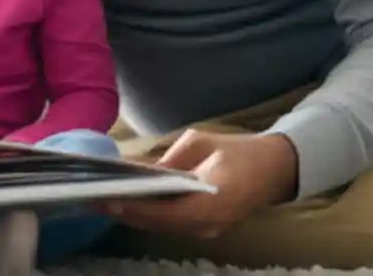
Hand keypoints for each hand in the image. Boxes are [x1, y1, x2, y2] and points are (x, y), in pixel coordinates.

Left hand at [102, 130, 298, 238]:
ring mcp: (209, 229)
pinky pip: (173, 224)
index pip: (164, 212)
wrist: (277, 168)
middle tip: (95, 199)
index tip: (107, 199)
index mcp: (211, 202)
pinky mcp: (207, 227)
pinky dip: (151, 215)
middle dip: (127, 212)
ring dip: (136, 216)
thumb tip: (139, 170)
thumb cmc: (239, 150)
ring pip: (164, 227)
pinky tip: (130, 203)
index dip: (134, 207)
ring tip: (105, 200)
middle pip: (159, 223)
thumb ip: (169, 159)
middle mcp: (209, 223)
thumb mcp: (200, 142)